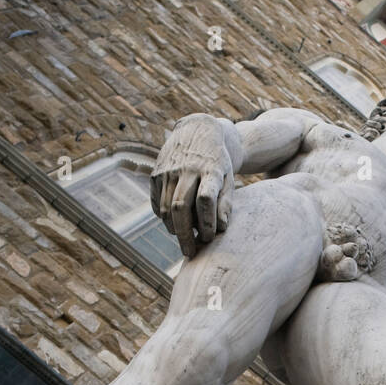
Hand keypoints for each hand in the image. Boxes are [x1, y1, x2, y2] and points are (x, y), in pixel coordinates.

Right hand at [150, 114, 235, 258]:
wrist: (198, 131)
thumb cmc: (219, 162)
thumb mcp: (229, 179)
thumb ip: (226, 204)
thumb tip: (221, 229)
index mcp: (209, 169)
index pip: (205, 199)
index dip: (206, 222)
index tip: (210, 237)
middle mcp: (186, 169)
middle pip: (180, 208)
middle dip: (185, 235)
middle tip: (191, 253)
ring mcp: (168, 170)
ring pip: (166, 209)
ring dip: (174, 229)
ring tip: (185, 239)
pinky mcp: (156, 174)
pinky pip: (157, 204)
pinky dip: (165, 219)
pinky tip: (175, 223)